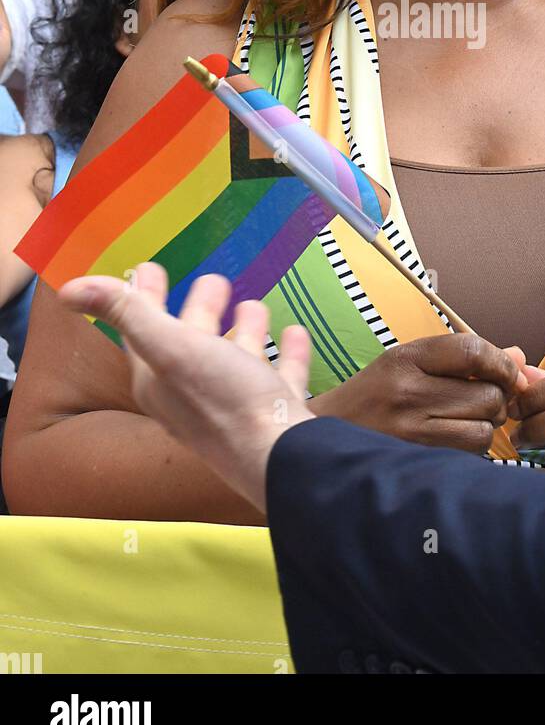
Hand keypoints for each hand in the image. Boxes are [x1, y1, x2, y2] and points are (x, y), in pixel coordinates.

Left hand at [57, 261, 313, 512]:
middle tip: (213, 278)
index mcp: (162, 380)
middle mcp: (194, 394)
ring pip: (237, 357)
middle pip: (193, 343)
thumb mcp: (171, 349)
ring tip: (252, 303)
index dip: (142, 297)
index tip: (150, 266)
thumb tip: (69, 289)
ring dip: (243, 329)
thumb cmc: (224, 401)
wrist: (281, 458)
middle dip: (198, 309)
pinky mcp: (276, 410)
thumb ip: (129, 314)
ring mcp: (239, 404)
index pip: (143, 331)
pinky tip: (294, 332)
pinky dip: (286, 351)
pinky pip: (280, 373)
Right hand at [309, 333, 525, 454]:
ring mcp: (410, 432)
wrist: (324, 438)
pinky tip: (454, 440)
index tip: (508, 373)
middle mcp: (407, 392)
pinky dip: (472, 449)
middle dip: (497, 399)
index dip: (502, 363)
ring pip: (484, 430)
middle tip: (483, 400)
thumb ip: (465, 358)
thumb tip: (522, 358)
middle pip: (488, 395)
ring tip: (466, 421)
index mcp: (405, 358)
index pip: (473, 351)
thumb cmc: (375, 395)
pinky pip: (469, 455)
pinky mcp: (416, 462)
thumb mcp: (410, 362)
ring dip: (486, 427)